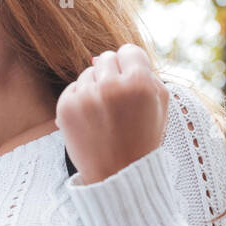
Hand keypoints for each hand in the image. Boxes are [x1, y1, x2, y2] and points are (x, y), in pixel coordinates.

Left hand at [56, 43, 167, 184]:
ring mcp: (86, 96)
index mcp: (140, 83)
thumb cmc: (143, 139)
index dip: (130, 67)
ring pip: (88, 73)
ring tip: (105, 116)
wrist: (118, 176)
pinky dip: (80, 101)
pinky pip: (72, 88)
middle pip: (106, 57)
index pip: (129, 50)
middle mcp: (111, 86)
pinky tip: (91, 121)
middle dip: (112, 75)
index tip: (130, 84)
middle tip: (117, 102)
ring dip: (95, 88)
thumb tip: (113, 53)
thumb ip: (146, 72)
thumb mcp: (159, 105)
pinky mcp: (65, 107)